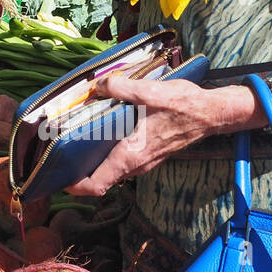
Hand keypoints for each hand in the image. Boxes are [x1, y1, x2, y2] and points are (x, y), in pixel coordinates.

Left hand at [64, 75, 255, 196]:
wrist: (212, 113)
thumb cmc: (184, 106)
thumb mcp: (149, 91)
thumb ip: (119, 88)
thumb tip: (96, 85)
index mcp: (131, 155)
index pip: (97, 184)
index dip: (75, 186)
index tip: (59, 178)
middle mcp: (136, 164)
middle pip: (101, 180)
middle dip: (79, 173)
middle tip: (59, 156)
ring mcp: (144, 161)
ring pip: (112, 172)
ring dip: (93, 164)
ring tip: (74, 144)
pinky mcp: (150, 154)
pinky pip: (122, 162)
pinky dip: (107, 155)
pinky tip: (100, 135)